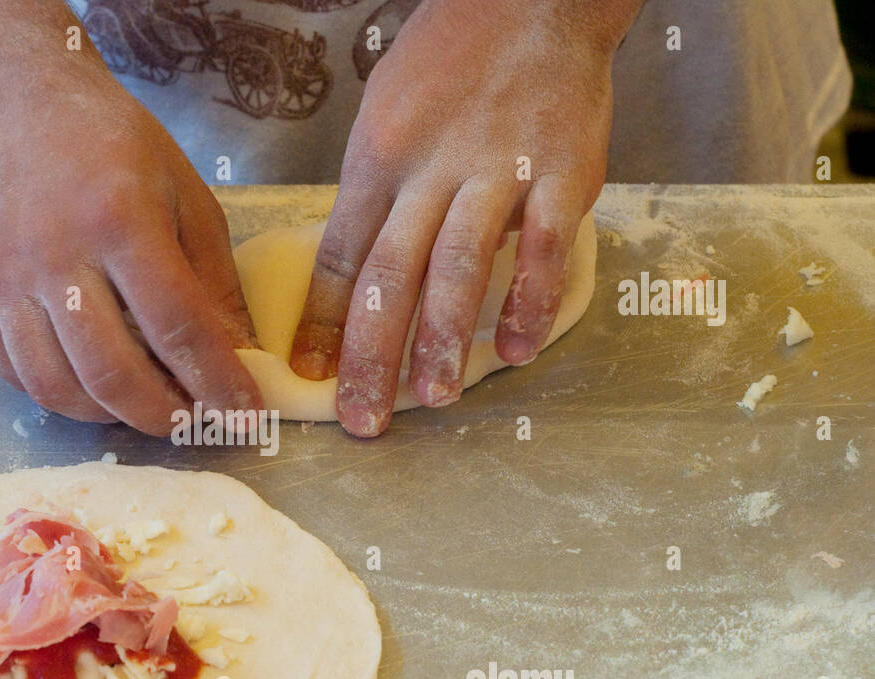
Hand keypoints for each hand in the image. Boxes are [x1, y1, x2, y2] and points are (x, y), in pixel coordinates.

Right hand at [0, 57, 259, 434]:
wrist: (8, 97)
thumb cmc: (108, 142)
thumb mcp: (183, 193)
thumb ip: (212, 280)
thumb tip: (238, 357)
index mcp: (119, 219)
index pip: (179, 328)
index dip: (217, 383)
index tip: (245, 417)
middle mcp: (52, 252)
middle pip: (112, 374)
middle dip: (162, 417)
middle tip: (190, 424)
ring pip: (54, 386)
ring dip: (107, 415)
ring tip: (141, 408)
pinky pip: (11, 370)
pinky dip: (55, 393)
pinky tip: (88, 386)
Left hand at [289, 0, 638, 436]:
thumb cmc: (449, 63)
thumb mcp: (386, 116)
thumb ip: (374, 192)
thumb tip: (354, 270)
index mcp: (378, 159)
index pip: (342, 254)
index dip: (325, 321)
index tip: (312, 373)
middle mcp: (430, 171)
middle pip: (391, 275)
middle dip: (372, 355)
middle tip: (363, 418)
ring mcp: (497, 173)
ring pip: (461, 268)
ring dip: (443, 340)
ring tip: (433, 398)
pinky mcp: (562, 174)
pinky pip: (545, 248)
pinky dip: (530, 301)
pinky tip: (518, 350)